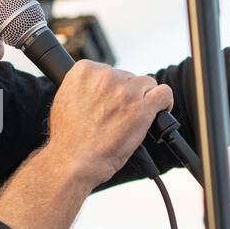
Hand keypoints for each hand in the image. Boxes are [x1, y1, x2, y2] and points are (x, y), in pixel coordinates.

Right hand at [46, 60, 173, 186]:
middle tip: (118, 116)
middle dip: (126, 94)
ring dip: (143, 98)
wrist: (73, 159)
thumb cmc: (68, 137)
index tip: (110, 101)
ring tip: (134, 117)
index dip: (111, 87)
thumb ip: (84, 88)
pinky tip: (158, 110)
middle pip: (128, 77)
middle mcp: (105, 76)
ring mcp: (125, 91)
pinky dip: (164, 101)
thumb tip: (99, 89)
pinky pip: (164, 93)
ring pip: (147, 84)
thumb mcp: (65, 100)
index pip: (108, 69)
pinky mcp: (142, 107)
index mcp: (84, 71)